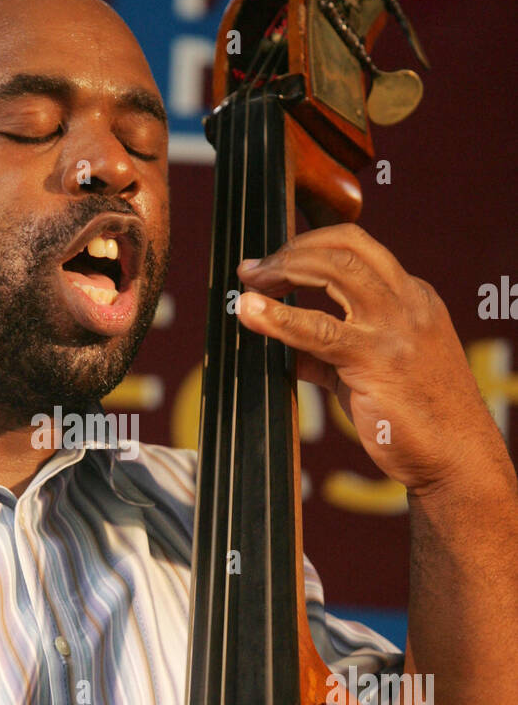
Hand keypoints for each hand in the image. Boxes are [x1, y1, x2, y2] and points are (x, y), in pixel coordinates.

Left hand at [236, 225, 501, 495]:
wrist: (455, 459)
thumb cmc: (413, 419)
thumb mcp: (367, 373)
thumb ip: (327, 356)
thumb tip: (286, 351)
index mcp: (411, 298)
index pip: (357, 248)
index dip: (308, 245)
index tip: (272, 262)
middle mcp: (408, 301)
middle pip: (345, 246)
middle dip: (292, 251)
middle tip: (254, 271)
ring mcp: (396, 327)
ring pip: (336, 270)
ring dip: (284, 269)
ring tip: (250, 284)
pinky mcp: (378, 359)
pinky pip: (320, 329)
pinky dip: (279, 317)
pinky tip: (250, 312)